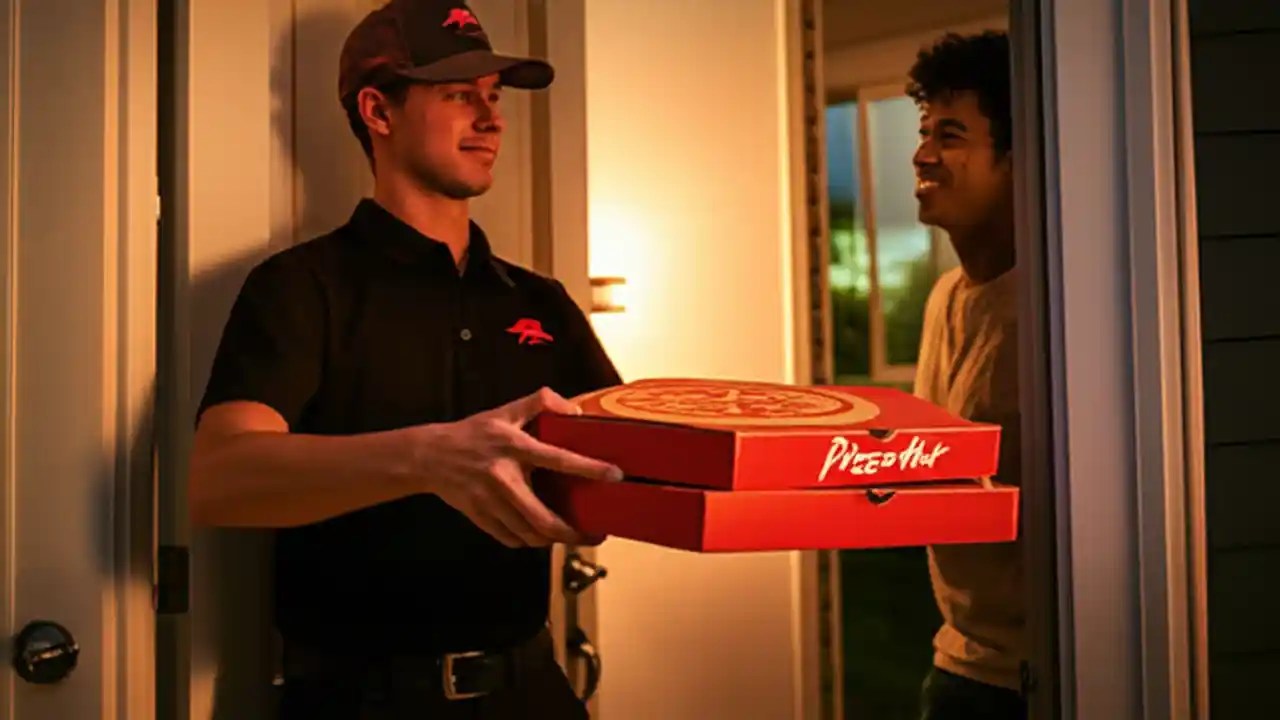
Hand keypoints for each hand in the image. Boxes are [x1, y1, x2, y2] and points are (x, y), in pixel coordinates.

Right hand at [410, 387, 621, 548]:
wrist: (430, 456)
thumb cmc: (474, 433)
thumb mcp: (507, 410)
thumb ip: (542, 402)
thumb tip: (576, 411)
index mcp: (514, 447)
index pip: (558, 458)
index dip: (589, 468)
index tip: (615, 475)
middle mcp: (503, 478)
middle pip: (543, 519)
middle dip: (574, 533)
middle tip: (596, 533)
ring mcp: (489, 502)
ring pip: (529, 535)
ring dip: (555, 540)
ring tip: (574, 536)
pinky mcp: (480, 517)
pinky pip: (512, 539)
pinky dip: (531, 541)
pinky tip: (543, 535)